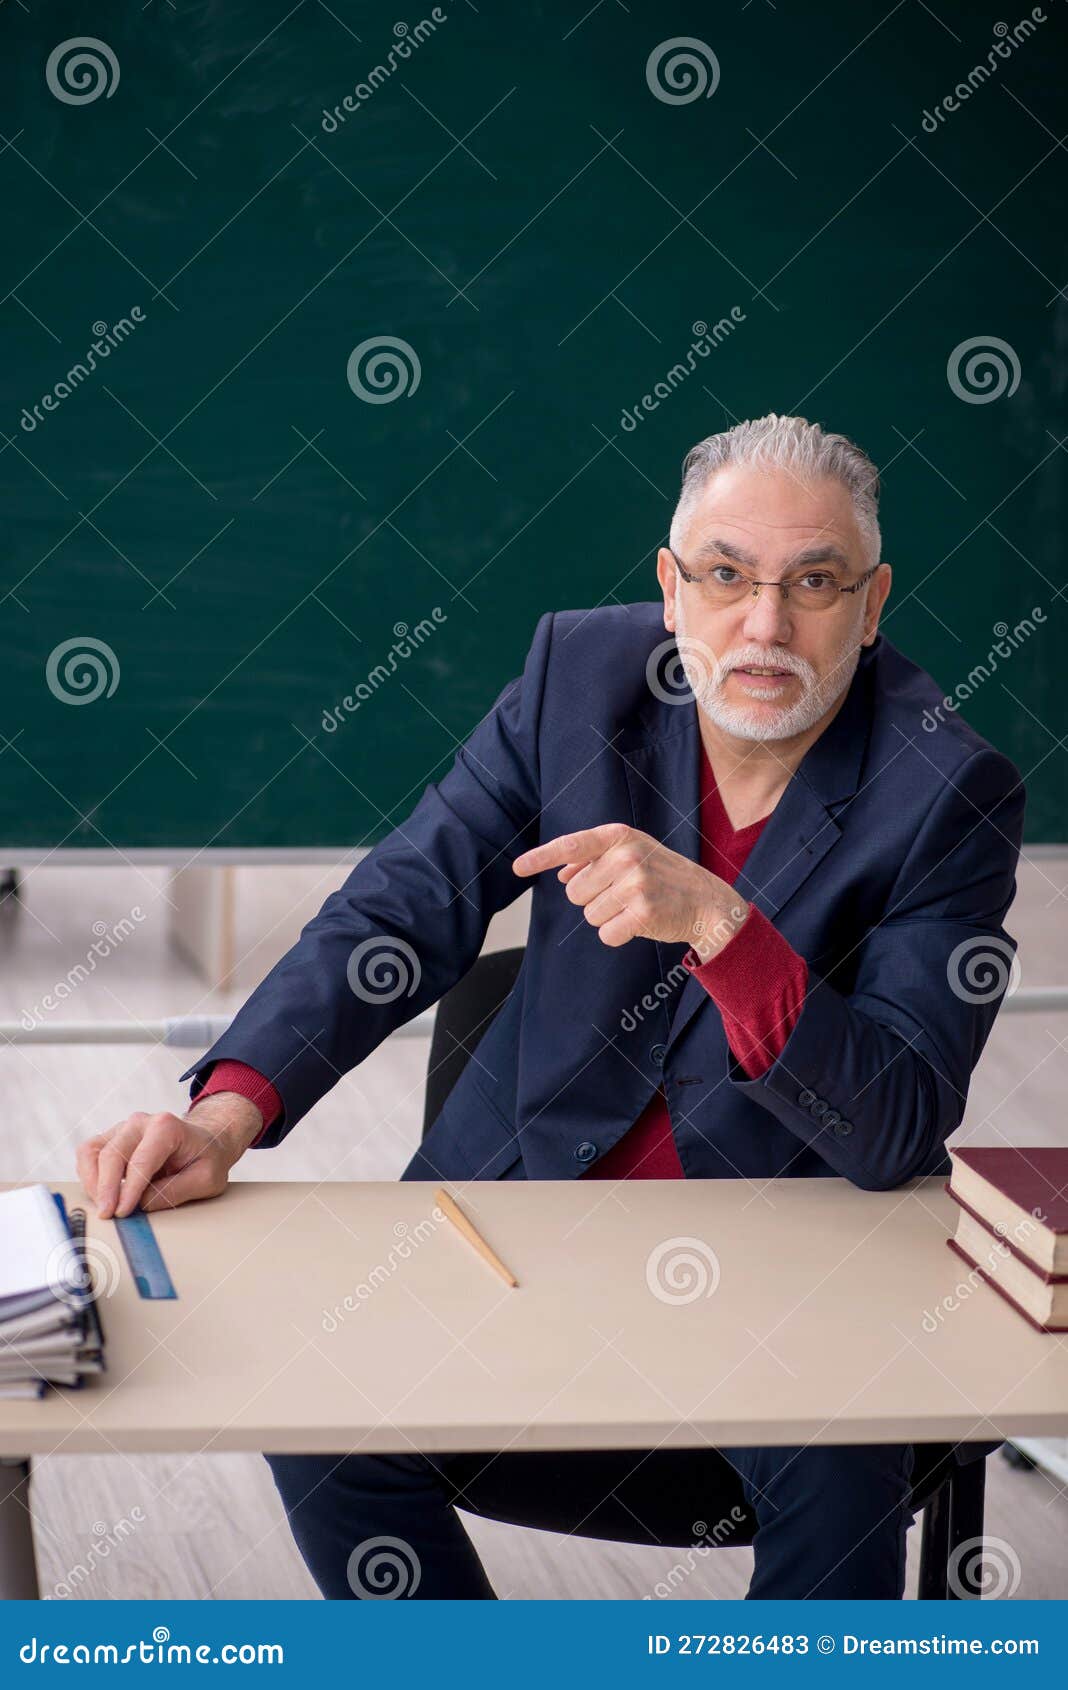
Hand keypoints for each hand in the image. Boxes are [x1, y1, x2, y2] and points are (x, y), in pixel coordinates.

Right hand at [75, 1093, 263, 1218]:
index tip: (123, 1212)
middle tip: (108, 1215)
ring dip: (93, 1182)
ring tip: (104, 1207)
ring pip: (92, 1152)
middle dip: (106, 1188)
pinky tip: (100, 1195)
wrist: (203, 1142)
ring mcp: (122, 1129)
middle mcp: (140, 1122)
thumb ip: (176, 1190)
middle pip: (112, 1154)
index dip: (129, 1189)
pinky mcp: (110, 1138)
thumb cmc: (205, 1159)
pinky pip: (88, 1154)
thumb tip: (142, 1204)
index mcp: (167, 1126)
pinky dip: (88, 1176)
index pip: (141, 1160)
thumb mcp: (207, 1179)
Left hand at [513, 823, 749, 953]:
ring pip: (589, 914)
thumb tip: (561, 873)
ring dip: (608, 916)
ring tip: (635, 905)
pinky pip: (606, 933)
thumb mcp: (632, 853)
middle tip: (624, 893)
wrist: (706, 900)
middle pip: (574, 892)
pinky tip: (640, 922)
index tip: (517, 868)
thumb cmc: (663, 876)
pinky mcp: (643, 913)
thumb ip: (595, 859)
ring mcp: (635, 884)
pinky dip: (618, 934)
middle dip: (593, 898)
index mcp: (620, 837)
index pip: (571, 845)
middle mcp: (626, 856)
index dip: (540, 858)